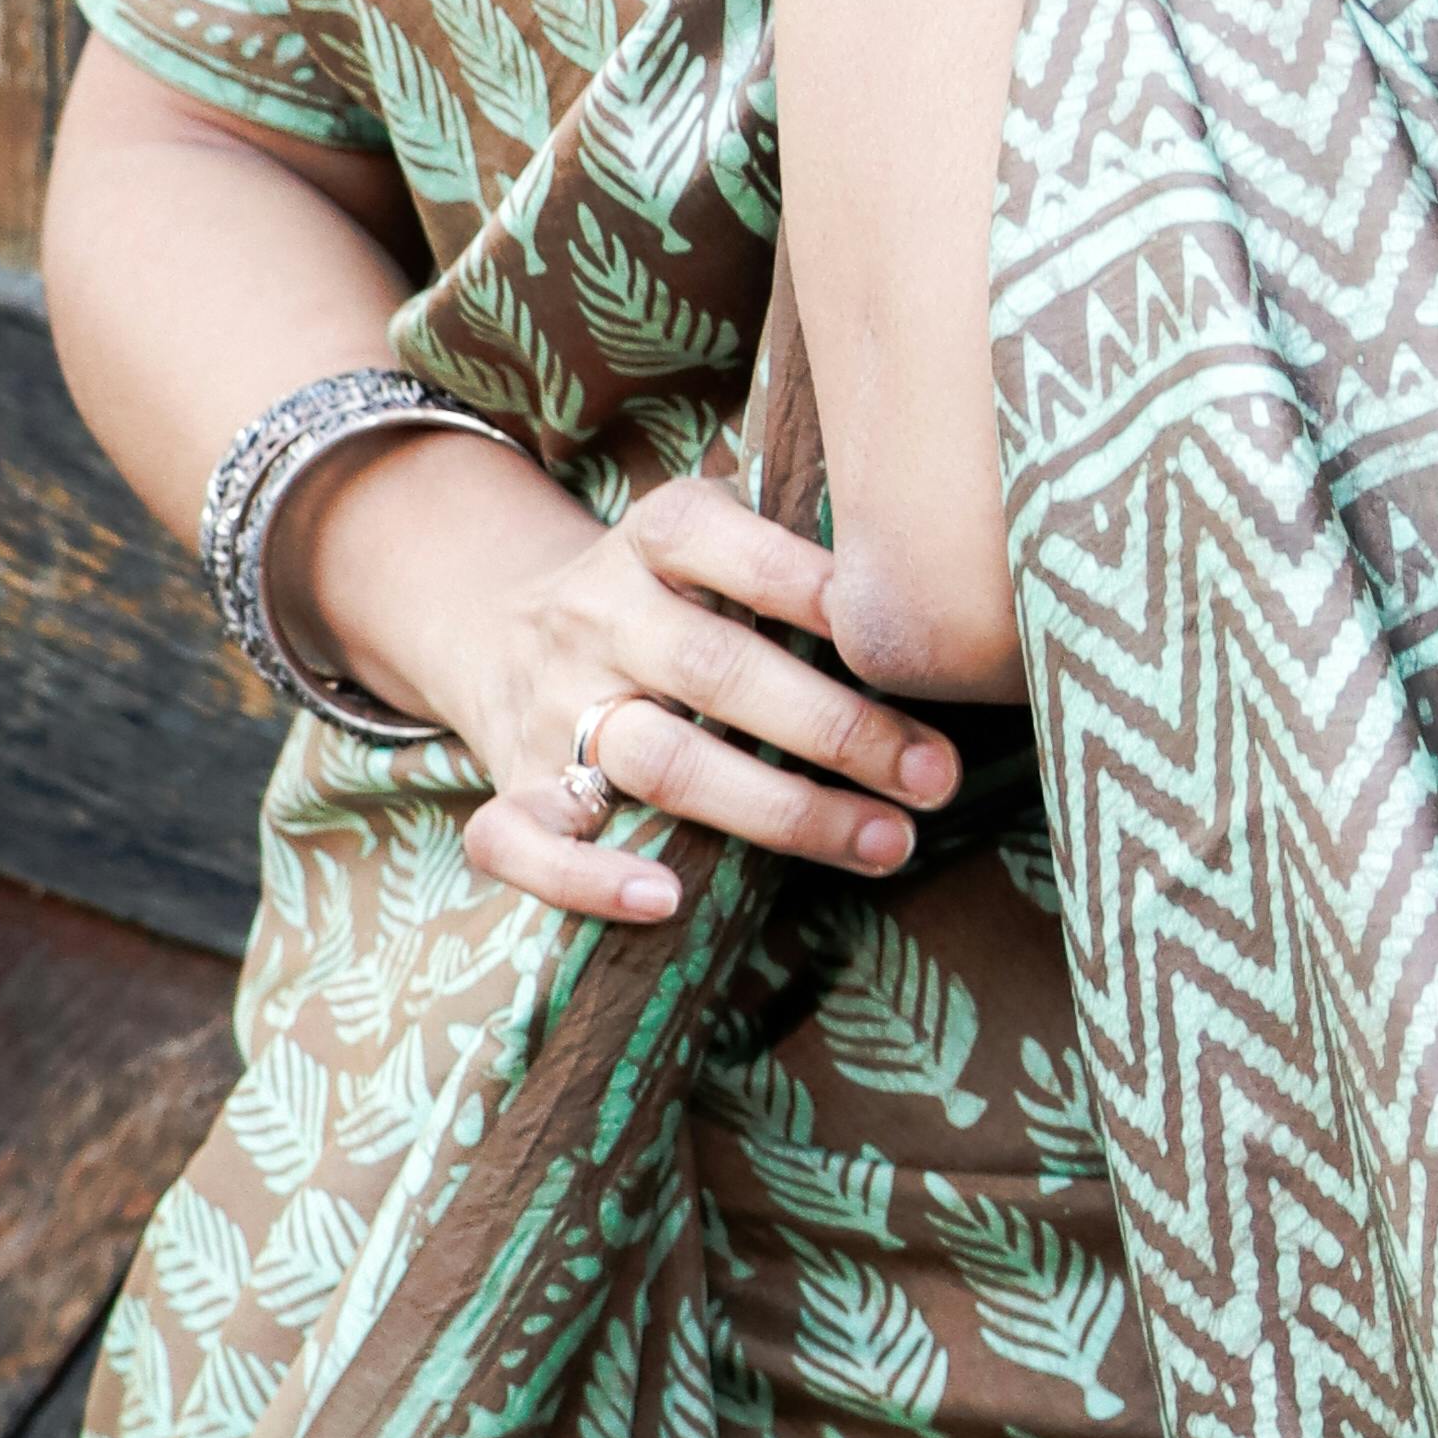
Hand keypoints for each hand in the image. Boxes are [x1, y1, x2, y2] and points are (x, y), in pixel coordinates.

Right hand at [452, 474, 963, 930]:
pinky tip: (667, 901)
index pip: (717, 541)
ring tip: (884, 843)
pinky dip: (586, 880)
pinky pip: (522, 843)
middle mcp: (599, 616)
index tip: (898, 636)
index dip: (804, 583)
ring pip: (659, 762)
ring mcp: (552, 707)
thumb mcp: (712, 537)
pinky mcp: (515, 788)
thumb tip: (935, 581)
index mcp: (653, 538)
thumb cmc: (669, 592)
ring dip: (779, 811)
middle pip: (714, 671)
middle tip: (936, 775)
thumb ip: (795, 544)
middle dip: (836, 728)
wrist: (501, 625)